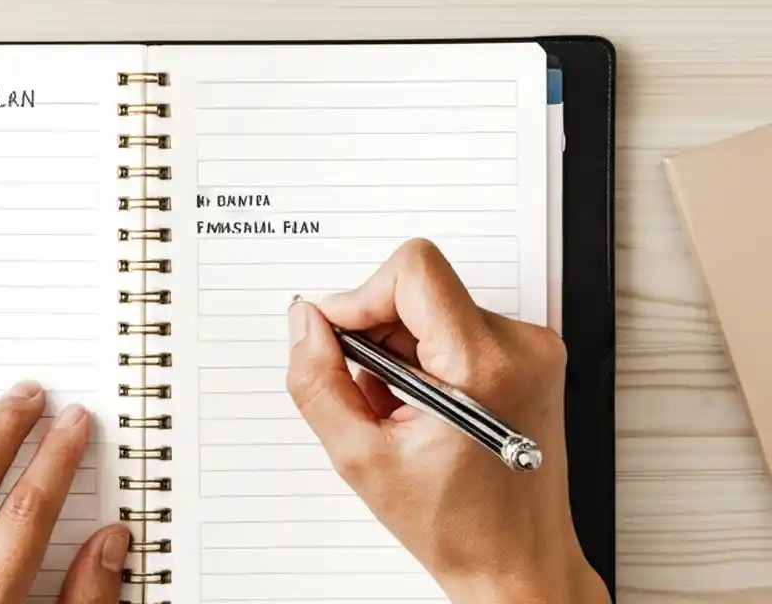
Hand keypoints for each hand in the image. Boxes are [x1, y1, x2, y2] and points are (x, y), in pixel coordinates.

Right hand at [286, 239, 609, 603]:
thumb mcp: (360, 457)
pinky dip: (422, 363)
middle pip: (418, 290)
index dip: (360, 297)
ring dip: (397, 354)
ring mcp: (530, 351)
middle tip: (368, 396)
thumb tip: (305, 324)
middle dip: (375, 337)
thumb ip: (318, 381)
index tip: (338, 337)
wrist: (517, 564)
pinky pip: (454, 330)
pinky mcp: (527, 360)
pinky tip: (421, 412)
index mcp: (485, 364)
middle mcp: (520, 346)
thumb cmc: (458, 526)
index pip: (412, 270)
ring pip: (431, 310)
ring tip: (399, 415)